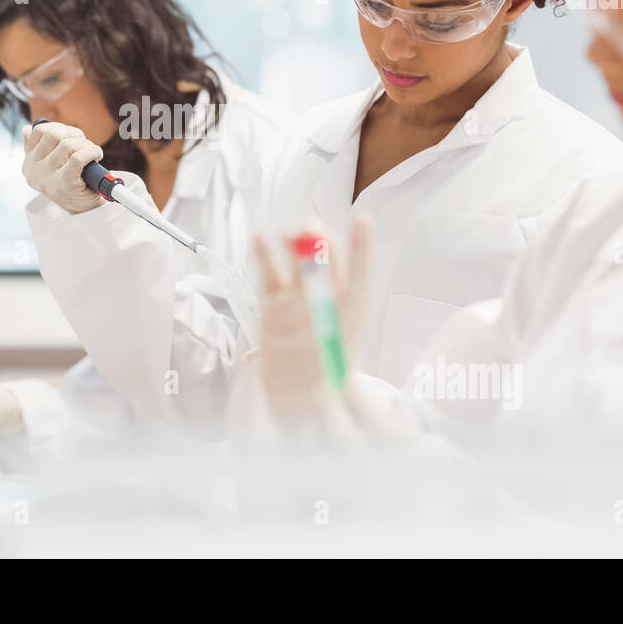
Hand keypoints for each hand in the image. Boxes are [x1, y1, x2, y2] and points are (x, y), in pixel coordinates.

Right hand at [21, 121, 105, 213]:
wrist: (84, 210)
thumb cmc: (70, 185)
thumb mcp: (49, 167)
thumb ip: (36, 149)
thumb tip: (26, 129)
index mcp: (28, 165)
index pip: (39, 131)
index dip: (60, 127)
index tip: (71, 136)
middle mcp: (33, 171)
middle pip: (54, 134)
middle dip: (74, 134)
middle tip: (85, 144)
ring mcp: (47, 178)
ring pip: (67, 144)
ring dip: (86, 144)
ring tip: (92, 153)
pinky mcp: (63, 183)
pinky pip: (78, 157)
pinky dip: (91, 152)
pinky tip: (96, 156)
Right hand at [251, 216, 370, 427]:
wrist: (296, 402)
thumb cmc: (325, 386)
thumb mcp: (342, 375)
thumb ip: (340, 355)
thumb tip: (349, 357)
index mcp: (351, 311)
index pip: (358, 274)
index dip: (361, 248)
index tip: (363, 221)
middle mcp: (325, 300)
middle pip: (325, 263)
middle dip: (321, 243)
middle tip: (312, 230)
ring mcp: (296, 300)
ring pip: (296, 265)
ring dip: (294, 246)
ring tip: (290, 234)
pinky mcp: (273, 304)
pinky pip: (268, 275)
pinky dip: (263, 255)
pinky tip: (259, 238)